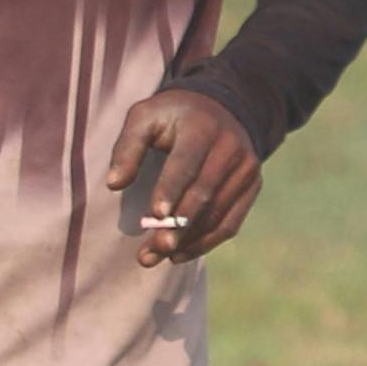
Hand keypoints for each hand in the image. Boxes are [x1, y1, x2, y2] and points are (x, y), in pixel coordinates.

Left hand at [107, 86, 262, 265]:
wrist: (220, 108)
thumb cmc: (172, 116)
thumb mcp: (145, 118)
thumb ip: (127, 148)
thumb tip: (114, 184)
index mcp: (202, 126)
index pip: (186, 162)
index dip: (171, 190)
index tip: (155, 217)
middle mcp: (230, 146)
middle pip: (203, 193)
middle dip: (177, 225)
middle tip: (151, 251)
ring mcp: (246, 167)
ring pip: (217, 214)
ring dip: (187, 241)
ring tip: (155, 256)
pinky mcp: (252, 186)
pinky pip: (230, 223)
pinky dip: (205, 243)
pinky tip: (180, 254)